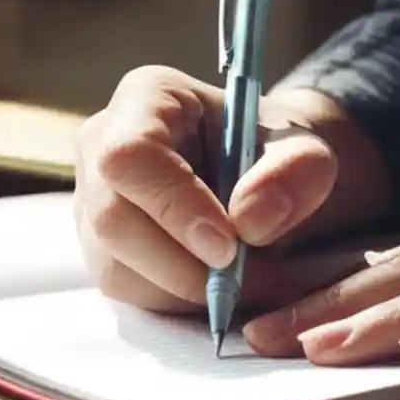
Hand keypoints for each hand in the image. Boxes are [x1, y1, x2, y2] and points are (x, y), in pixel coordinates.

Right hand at [72, 65, 388, 312]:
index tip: (228, 247)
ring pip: (116, 266)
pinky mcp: (100, 248)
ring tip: (247, 282)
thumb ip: (295, 172)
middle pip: (113, 219)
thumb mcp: (307, 149)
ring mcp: (92, 201)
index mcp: (147, 97)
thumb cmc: (276, 153)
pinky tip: (220, 287)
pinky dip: (178, 302)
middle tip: (249, 278)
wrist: (266, 178)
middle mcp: (101, 146)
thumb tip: (250, 220)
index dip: (173, 206)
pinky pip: (127, 292)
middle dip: (183, 264)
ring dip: (186, 290)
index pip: (131, 156)